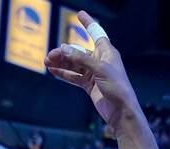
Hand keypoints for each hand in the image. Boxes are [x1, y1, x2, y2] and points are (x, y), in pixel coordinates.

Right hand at [44, 12, 139, 129]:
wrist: (121, 112)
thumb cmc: (118, 89)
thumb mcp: (100, 70)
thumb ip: (81, 59)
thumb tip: (64, 49)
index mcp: (107, 53)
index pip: (96, 33)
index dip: (88, 23)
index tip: (80, 13)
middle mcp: (100, 61)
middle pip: (78, 51)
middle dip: (63, 52)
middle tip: (49, 57)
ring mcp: (94, 73)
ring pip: (74, 64)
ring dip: (61, 63)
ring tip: (47, 63)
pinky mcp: (90, 85)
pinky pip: (74, 76)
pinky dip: (64, 74)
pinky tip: (53, 71)